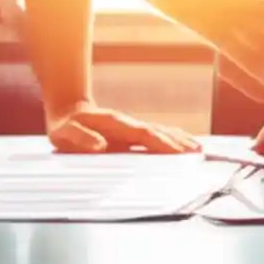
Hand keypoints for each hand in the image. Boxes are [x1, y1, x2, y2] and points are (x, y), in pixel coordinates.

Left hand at [46, 100, 199, 153]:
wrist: (69, 109)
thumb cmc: (66, 126)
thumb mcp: (65, 133)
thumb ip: (81, 139)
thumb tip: (100, 147)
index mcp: (115, 124)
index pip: (144, 134)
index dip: (162, 143)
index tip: (178, 153)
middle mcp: (129, 124)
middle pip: (159, 132)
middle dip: (178, 143)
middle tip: (197, 154)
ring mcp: (133, 128)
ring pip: (162, 132)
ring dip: (180, 140)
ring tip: (199, 150)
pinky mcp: (134, 133)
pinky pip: (158, 135)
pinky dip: (174, 139)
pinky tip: (186, 145)